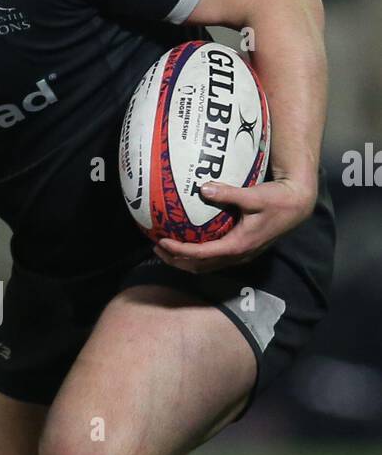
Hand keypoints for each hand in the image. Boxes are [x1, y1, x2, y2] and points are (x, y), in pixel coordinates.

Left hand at [154, 177, 315, 273]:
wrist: (298, 206)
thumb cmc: (277, 200)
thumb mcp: (253, 195)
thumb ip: (228, 193)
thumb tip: (202, 188)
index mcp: (238, 245)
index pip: (201, 254)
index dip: (179, 251)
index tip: (162, 243)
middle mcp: (238, 255)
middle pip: (200, 266)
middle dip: (176, 261)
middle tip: (157, 248)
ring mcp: (241, 255)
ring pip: (207, 266)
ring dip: (186, 261)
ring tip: (168, 249)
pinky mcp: (242, 250)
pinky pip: (215, 259)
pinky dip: (198, 256)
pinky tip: (189, 243)